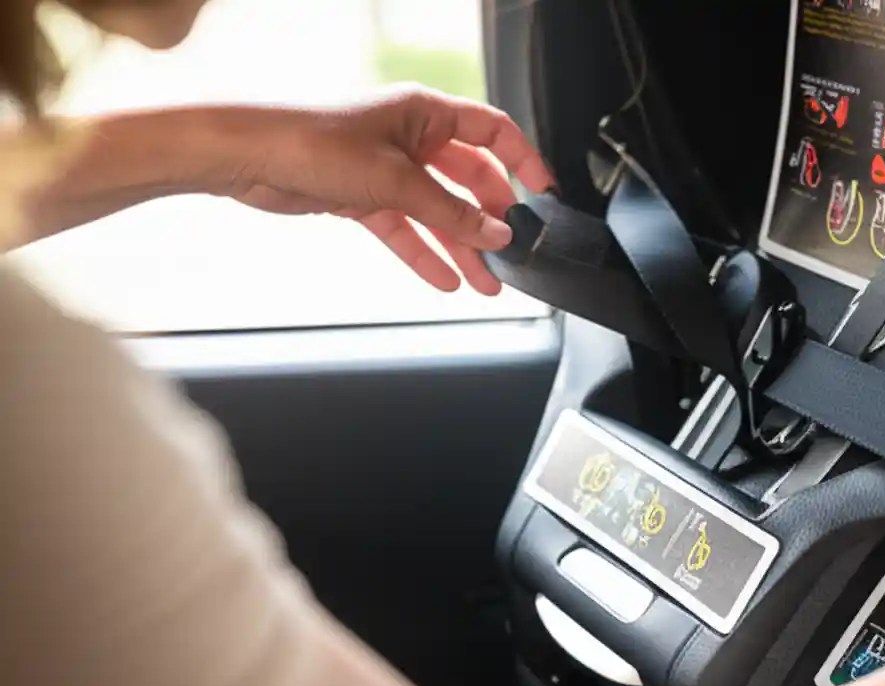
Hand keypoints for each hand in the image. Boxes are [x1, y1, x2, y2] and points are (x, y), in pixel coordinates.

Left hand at [211, 88, 554, 294]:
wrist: (248, 157)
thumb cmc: (312, 141)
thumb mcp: (396, 181)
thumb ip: (450, 212)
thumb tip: (495, 232)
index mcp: (425, 113)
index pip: (493, 132)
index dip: (523, 162)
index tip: (544, 194)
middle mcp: (410, 137)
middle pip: (469, 179)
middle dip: (491, 218)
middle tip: (511, 251)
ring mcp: (387, 168)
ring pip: (439, 211)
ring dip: (462, 245)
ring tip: (486, 280)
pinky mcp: (363, 196)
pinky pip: (406, 228)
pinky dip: (424, 252)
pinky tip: (444, 278)